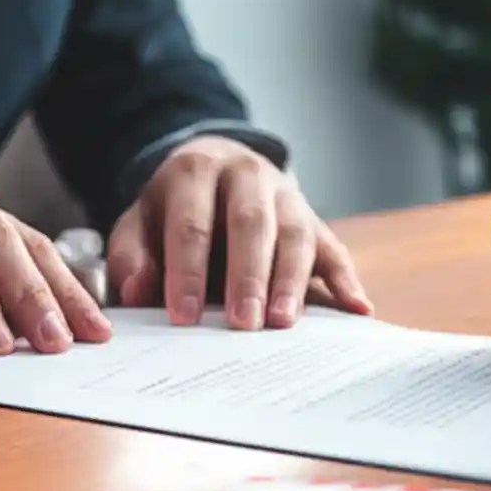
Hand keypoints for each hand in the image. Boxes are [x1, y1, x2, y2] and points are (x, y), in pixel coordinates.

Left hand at [108, 136, 371, 328]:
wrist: (216, 166)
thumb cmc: (175, 207)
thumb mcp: (140, 220)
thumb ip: (133, 253)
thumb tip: (138, 290)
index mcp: (197, 171)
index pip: (192, 224)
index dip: (187, 271)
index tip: (183, 317)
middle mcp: (247, 175)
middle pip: (251, 224)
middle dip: (247, 276)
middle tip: (242, 323)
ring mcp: (287, 196)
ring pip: (295, 235)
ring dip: (291, 282)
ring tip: (284, 323)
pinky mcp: (315, 219)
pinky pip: (334, 249)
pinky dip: (347, 280)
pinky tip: (357, 308)